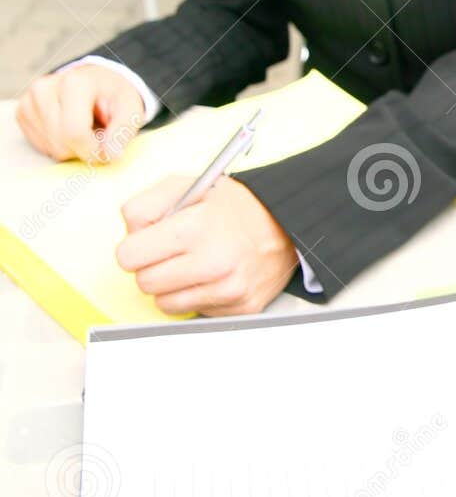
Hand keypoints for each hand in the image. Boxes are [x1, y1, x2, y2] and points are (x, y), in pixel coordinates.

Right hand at [16, 65, 144, 162]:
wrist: (96, 81)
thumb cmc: (113, 96)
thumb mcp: (131, 109)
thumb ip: (122, 132)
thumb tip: (109, 155)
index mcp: (74, 82)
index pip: (75, 132)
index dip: (93, 150)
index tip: (107, 148)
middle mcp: (45, 88)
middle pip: (61, 144)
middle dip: (84, 148)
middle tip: (98, 132)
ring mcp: (30, 99)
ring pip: (51, 148)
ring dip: (72, 146)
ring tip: (84, 126)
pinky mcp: (22, 111)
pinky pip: (41, 146)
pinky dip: (58, 144)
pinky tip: (68, 126)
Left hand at [115, 173, 298, 315]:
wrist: (286, 224)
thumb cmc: (236, 206)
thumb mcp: (190, 185)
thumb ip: (146, 204)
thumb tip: (129, 234)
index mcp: (196, 228)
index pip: (129, 256)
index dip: (133, 246)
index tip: (145, 241)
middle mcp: (214, 263)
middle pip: (144, 282)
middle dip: (150, 266)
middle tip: (169, 251)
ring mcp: (228, 289)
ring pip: (164, 303)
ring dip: (170, 285)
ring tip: (190, 263)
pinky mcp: (240, 308)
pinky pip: (192, 311)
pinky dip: (195, 295)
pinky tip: (209, 276)